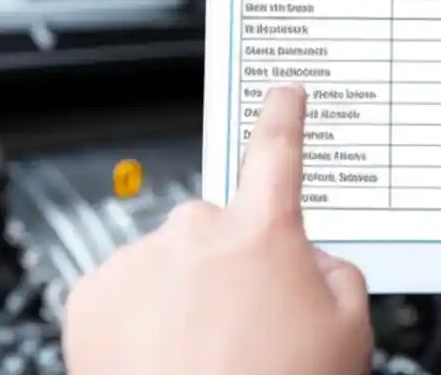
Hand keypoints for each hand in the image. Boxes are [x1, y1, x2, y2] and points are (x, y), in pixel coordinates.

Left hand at [62, 83, 373, 374]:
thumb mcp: (349, 334)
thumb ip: (338, 275)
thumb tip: (311, 260)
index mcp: (263, 232)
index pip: (278, 150)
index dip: (284, 116)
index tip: (283, 92)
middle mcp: (196, 233)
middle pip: (219, 226)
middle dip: (230, 262)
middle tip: (244, 323)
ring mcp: (139, 260)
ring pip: (169, 260)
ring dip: (182, 292)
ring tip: (199, 352)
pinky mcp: (91, 293)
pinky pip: (125, 287)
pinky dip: (139, 315)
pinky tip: (160, 356)